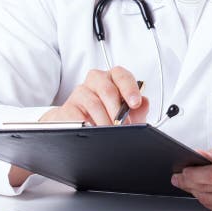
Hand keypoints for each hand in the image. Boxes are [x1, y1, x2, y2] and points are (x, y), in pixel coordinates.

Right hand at [8, 67, 148, 186]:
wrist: (78, 125)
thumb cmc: (107, 116)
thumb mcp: (126, 114)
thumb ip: (138, 109)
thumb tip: (144, 103)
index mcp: (112, 78)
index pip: (122, 75)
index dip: (130, 89)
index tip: (136, 103)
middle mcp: (96, 80)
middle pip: (108, 90)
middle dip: (118, 111)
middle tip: (124, 127)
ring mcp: (80, 92)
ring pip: (94, 104)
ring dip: (105, 122)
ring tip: (111, 134)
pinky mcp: (67, 107)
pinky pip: (77, 115)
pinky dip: (86, 125)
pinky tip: (92, 133)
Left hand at [171, 138, 211, 210]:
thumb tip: (197, 156)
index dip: (193, 175)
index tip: (182, 171)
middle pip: (208, 188)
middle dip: (189, 183)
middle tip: (179, 178)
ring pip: (210, 200)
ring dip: (196, 192)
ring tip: (189, 183)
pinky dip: (207, 200)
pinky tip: (204, 192)